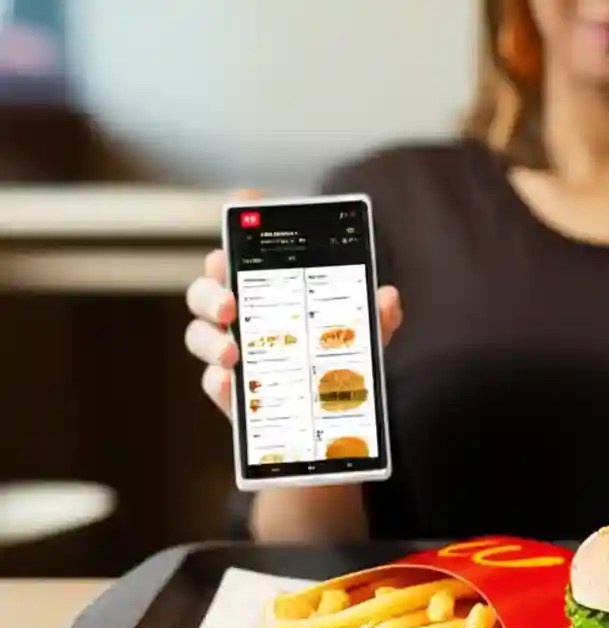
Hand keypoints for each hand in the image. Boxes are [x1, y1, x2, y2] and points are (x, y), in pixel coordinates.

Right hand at [185, 193, 402, 417]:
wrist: (335, 415)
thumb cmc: (339, 360)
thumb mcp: (366, 333)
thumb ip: (377, 314)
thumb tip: (387, 297)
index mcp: (267, 289)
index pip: (243, 251)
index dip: (239, 227)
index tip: (242, 207)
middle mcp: (240, 315)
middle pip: (204, 290)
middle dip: (210, 291)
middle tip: (230, 304)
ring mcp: (229, 352)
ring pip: (197, 335)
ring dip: (209, 340)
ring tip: (233, 353)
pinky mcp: (230, 392)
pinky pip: (213, 383)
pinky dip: (220, 383)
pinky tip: (233, 382)